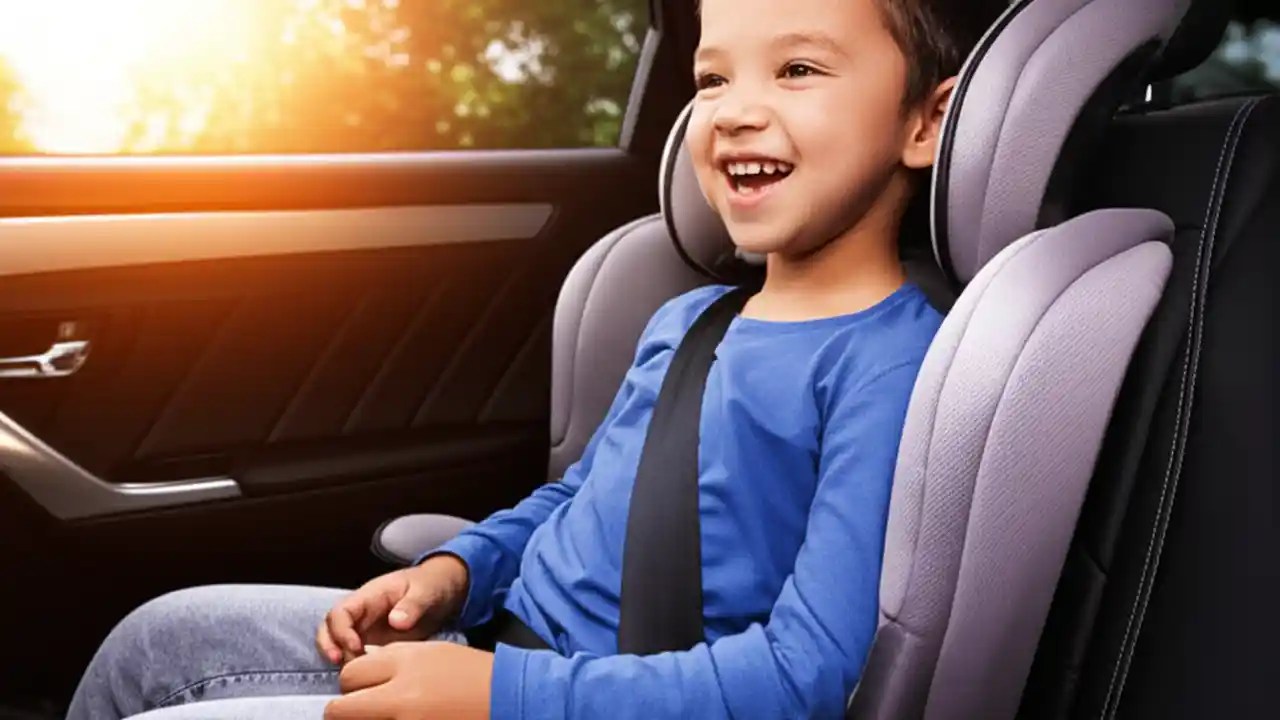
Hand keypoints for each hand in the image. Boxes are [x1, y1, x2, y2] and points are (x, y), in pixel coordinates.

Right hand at [317, 555, 469, 664]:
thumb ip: (413, 605)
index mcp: (370, 596)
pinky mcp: (373, 642)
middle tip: (345, 667)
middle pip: (329, 627)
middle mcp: (361, 612)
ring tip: (352, 675)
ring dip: (338, 657)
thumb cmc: (431, 585)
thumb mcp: (427, 591)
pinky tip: (366, 677)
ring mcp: (365, 628)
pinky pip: (355, 653)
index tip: (356, 648)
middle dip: (330, 647)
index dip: (341, 631)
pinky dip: (354, 665)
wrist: (443, 590)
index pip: (341, 611)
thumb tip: (395, 622)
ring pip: (336, 641)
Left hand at [324, 642, 493, 719]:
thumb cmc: (470, 672)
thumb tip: (359, 668)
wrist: (508, 697)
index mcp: (405, 665)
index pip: (349, 675)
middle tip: (363, 709)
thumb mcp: (431, 652)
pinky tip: (402, 719)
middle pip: (339, 710)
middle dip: (346, 709)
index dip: (354, 682)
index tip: (364, 687)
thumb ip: (392, 659)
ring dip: (364, 719)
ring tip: (385, 714)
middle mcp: (401, 697)